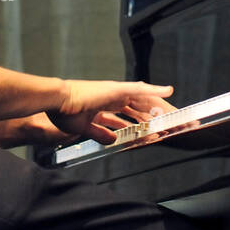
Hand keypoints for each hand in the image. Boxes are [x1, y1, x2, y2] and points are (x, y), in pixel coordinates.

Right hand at [47, 80, 177, 145]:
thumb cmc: (64, 112)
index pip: (128, 113)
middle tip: (167, 124)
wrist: (56, 101)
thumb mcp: (85, 128)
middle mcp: (113, 97)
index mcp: (105, 105)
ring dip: (158, 107)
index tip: (149, 129)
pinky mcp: (116, 89)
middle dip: (153, 115)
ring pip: (144, 98)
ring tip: (173, 113)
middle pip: (139, 106)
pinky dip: (154, 89)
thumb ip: (100, 133)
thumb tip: (112, 140)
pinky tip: (168, 91)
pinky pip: (140, 89)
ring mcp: (115, 92)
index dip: (139, 121)